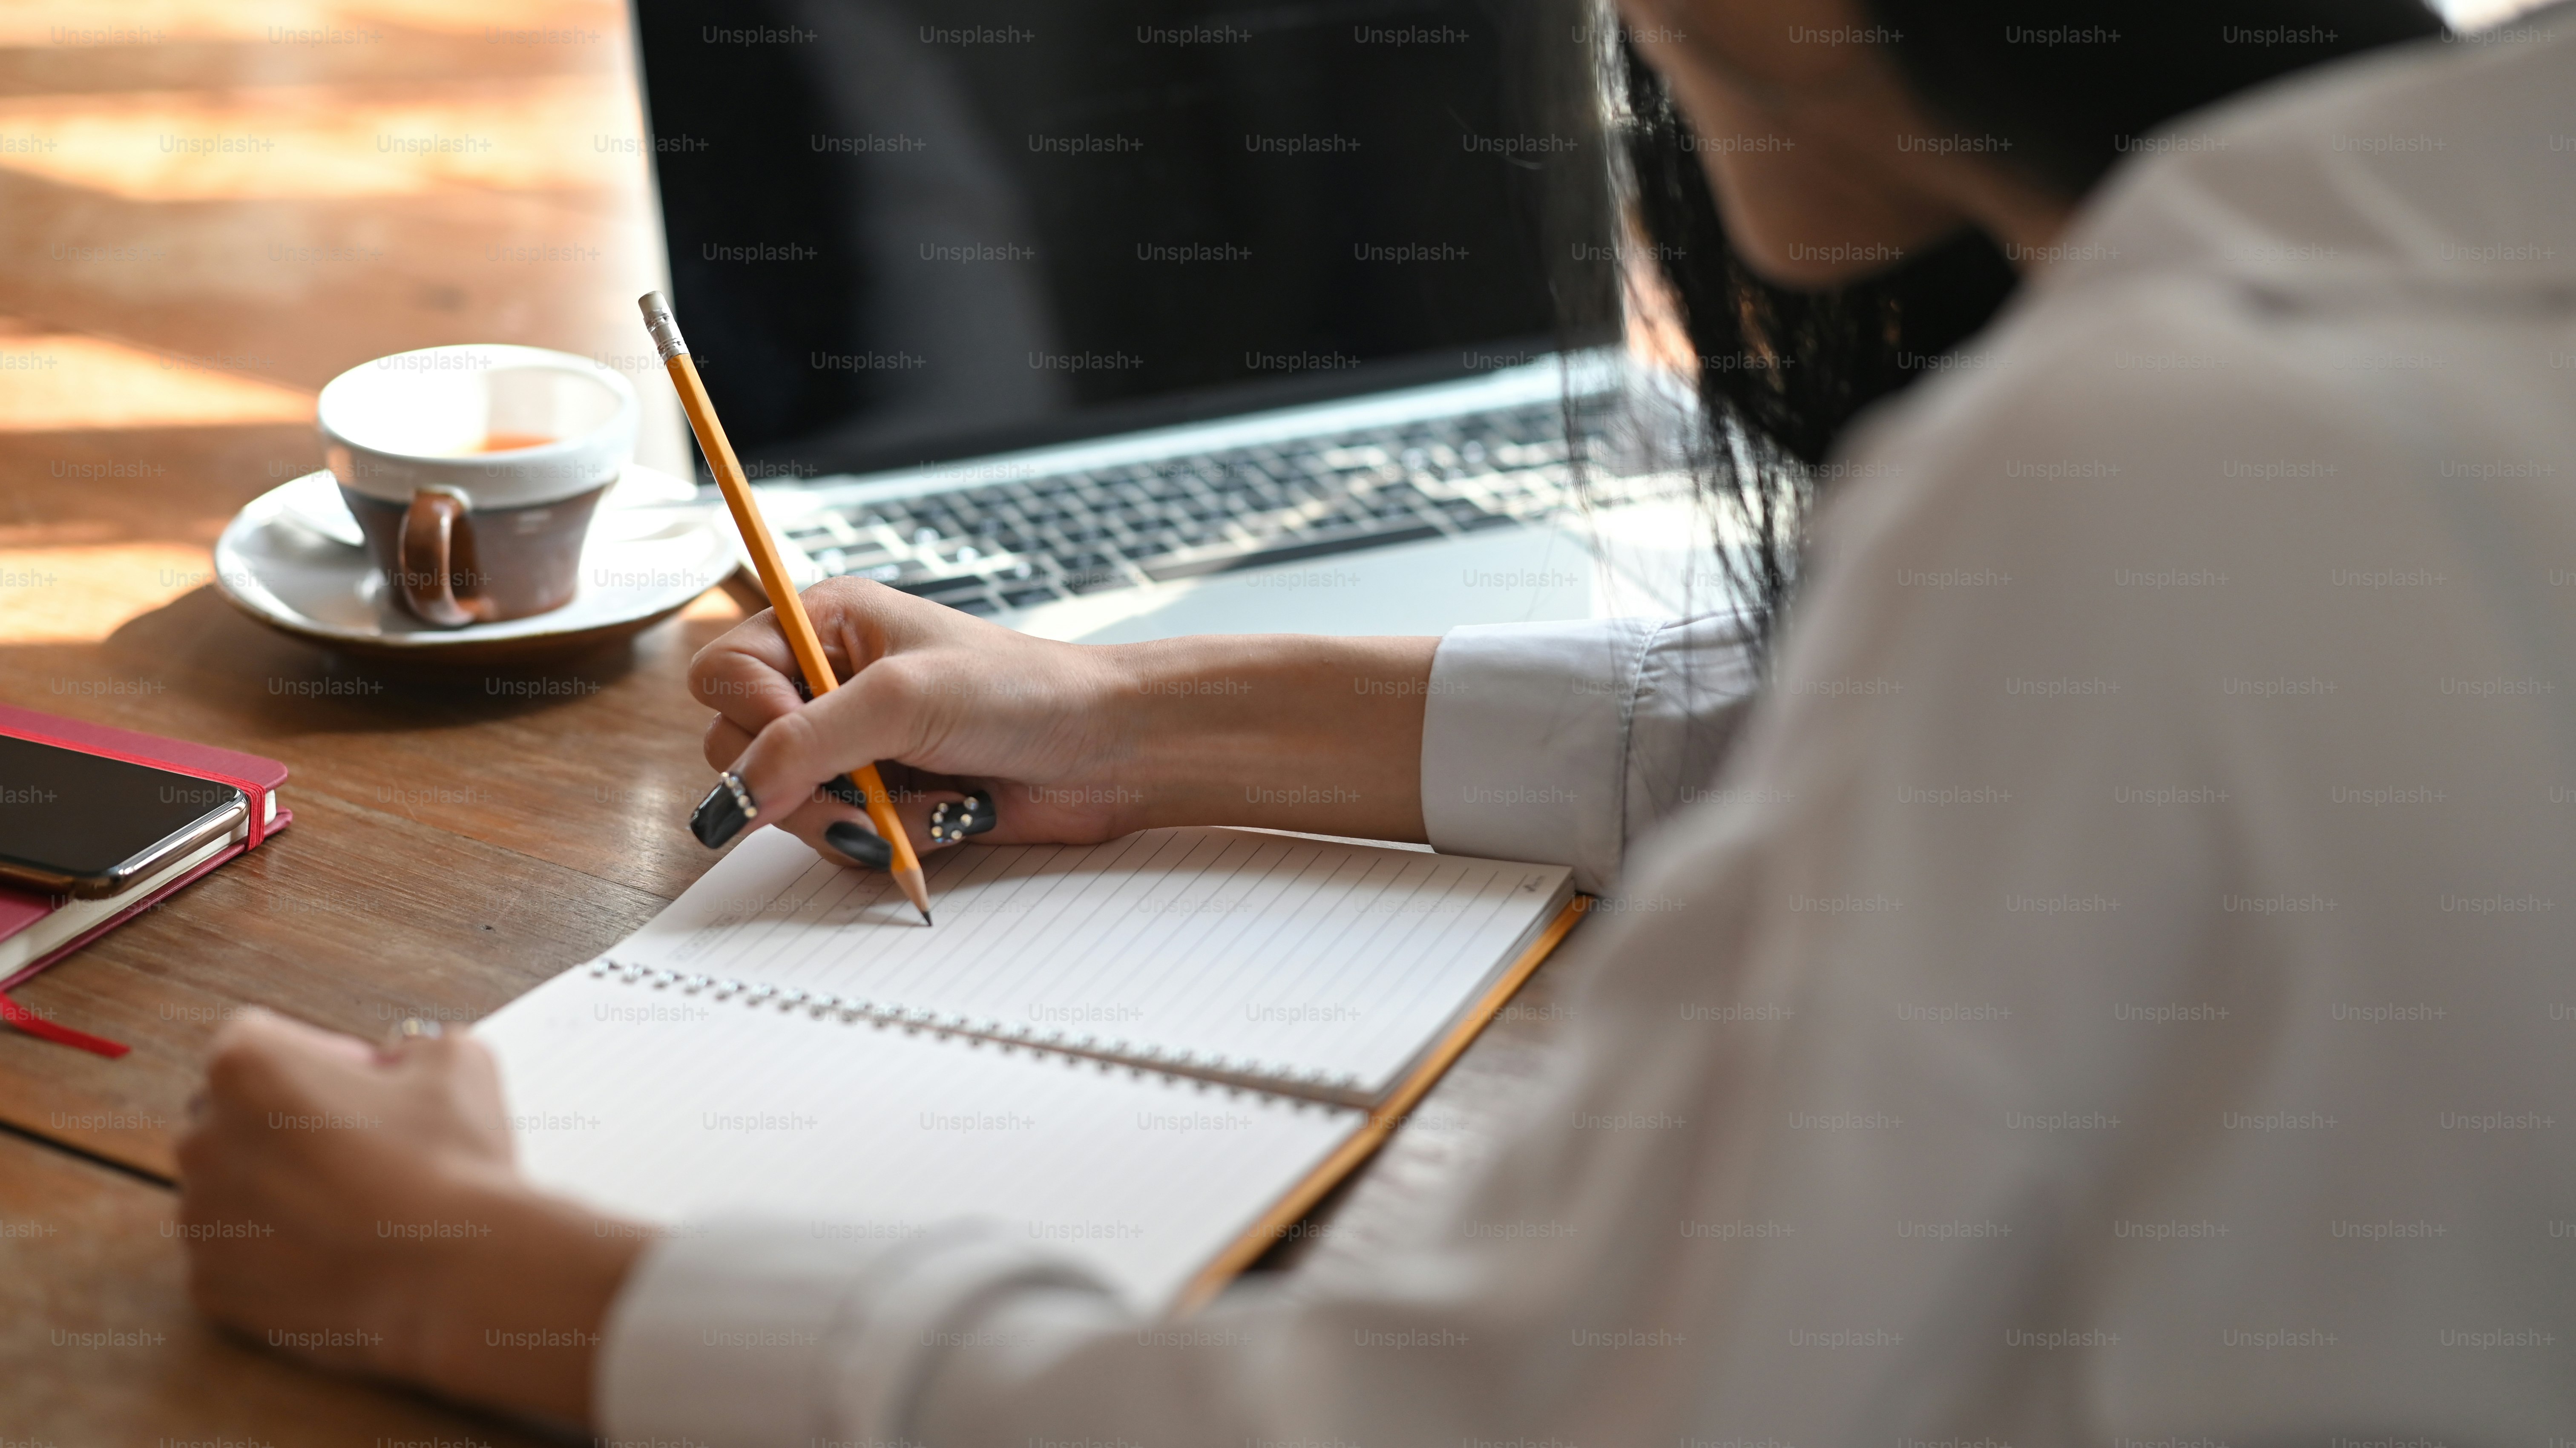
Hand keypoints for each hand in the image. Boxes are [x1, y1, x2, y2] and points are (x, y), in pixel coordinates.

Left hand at [177, 1009, 641, 1422]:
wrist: (460, 1276)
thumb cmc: (454, 1159)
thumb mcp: (456, 1058)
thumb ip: (410, 1045)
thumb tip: (399, 1065)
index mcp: (245, 1066)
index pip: (261, 1040)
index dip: (323, 1057)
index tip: (369, 1086)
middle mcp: (201, 1139)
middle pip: (233, 1114)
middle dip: (288, 1122)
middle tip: (363, 1145)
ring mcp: (199, 1221)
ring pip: (232, 1188)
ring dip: (281, 1189)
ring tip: (357, 1207)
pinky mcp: (210, 1286)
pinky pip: (236, 1256)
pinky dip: (277, 1252)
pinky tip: (339, 1251)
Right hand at [687, 578, 1440, 864]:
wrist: (1110, 750)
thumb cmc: (1024, 692)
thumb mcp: (903, 700)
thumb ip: (805, 743)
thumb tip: (732, 797)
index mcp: (826, 625)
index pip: (725, 674)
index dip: (755, 717)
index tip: (811, 737)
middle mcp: (831, 682)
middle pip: (744, 752)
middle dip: (810, 784)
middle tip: (873, 783)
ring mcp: (857, 747)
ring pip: (789, 808)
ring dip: (859, 818)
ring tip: (935, 800)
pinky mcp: (885, 801)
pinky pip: (841, 840)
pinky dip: (891, 841)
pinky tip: (950, 816)